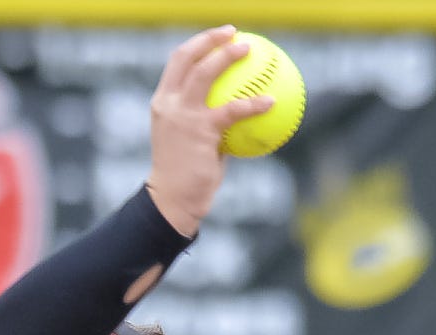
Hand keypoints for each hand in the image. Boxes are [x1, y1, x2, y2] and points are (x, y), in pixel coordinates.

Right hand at [145, 26, 269, 237]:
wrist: (173, 200)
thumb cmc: (186, 175)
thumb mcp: (191, 143)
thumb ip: (207, 124)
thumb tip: (238, 115)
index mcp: (163, 102)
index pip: (177, 63)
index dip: (198, 43)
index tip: (219, 37)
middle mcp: (169, 104)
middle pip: (186, 58)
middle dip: (209, 39)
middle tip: (234, 34)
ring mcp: (182, 115)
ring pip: (204, 74)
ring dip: (227, 57)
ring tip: (250, 50)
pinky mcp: (199, 131)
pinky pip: (232, 111)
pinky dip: (253, 104)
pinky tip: (271, 101)